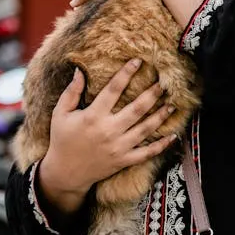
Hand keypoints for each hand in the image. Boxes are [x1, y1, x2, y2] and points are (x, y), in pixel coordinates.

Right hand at [39, 59, 177, 197]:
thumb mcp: (61, 114)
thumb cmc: (62, 139)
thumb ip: (72, 92)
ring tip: (173, 104)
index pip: (113, 90)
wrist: (65, 173)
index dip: (126, 74)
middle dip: (152, 94)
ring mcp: (118, 147)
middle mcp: (108, 131)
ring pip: (145, 129)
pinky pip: (146, 153)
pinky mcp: (123, 160)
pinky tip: (173, 136)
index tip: (138, 61)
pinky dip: (161, 146)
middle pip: (136, 109)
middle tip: (164, 83)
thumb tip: (80, 70)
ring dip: (161, 116)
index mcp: (93, 117)